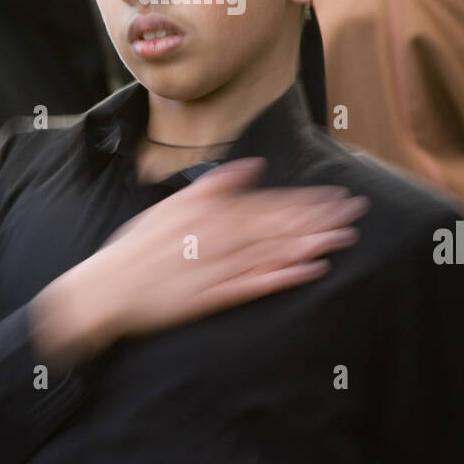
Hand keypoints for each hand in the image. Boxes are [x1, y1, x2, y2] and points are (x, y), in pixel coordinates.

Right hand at [30, 158, 368, 367]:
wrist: (107, 290)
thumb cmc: (137, 247)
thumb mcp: (173, 204)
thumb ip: (216, 184)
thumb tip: (253, 165)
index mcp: (211, 213)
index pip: (268, 202)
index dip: (306, 199)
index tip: (337, 195)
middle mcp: (220, 238)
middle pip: (279, 225)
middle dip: (320, 218)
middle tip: (356, 212)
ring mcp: (219, 269)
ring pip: (275, 252)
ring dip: (312, 243)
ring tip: (345, 238)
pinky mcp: (214, 297)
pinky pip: (258, 285)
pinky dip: (287, 277)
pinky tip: (313, 270)